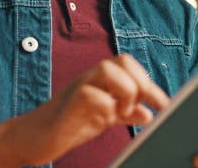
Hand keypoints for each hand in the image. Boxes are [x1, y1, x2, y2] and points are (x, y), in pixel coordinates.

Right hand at [6, 54, 169, 165]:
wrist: (33, 137)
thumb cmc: (68, 124)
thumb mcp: (103, 118)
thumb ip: (124, 113)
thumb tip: (148, 113)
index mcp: (100, 80)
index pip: (130, 64)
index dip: (150, 83)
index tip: (164, 104)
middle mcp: (90, 78)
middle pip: (122, 60)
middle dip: (140, 82)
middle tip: (140, 106)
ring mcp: (77, 89)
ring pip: (107, 69)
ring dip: (124, 90)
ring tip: (121, 111)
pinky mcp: (67, 105)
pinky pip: (89, 95)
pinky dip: (104, 106)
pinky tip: (104, 120)